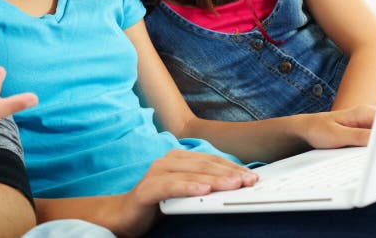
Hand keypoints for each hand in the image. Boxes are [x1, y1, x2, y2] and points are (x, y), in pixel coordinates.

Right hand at [117, 150, 257, 235]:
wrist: (123, 216)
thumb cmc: (157, 205)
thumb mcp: (185, 192)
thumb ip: (203, 185)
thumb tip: (234, 186)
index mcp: (179, 159)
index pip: (211, 160)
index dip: (232, 167)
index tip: (252, 176)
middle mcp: (168, 161)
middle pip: (204, 165)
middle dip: (229, 173)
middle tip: (249, 181)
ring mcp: (156, 172)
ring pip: (191, 174)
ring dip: (214, 180)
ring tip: (233, 185)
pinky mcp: (147, 189)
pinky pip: (171, 186)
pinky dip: (189, 187)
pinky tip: (203, 190)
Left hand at [299, 104, 375, 149]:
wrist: (307, 129)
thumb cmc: (318, 129)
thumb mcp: (338, 135)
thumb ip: (359, 137)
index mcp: (365, 112)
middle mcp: (369, 115)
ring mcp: (368, 123)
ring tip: (374, 158)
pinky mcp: (365, 131)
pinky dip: (374, 149)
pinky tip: (367, 156)